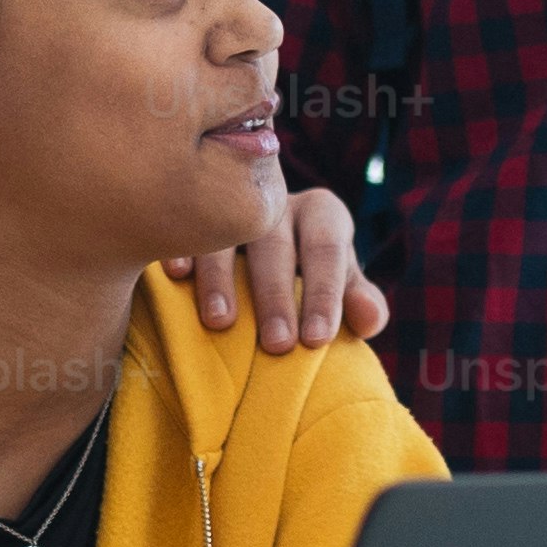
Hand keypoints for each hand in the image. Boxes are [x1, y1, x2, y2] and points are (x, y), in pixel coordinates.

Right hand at [173, 186, 388, 355]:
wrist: (274, 248)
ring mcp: (234, 203)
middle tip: (277, 345)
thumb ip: (361, 302)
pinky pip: (186, 225)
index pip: (327, 250)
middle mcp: (278, 201)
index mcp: (323, 213)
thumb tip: (369, 319)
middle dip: (276, 296)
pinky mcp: (196, 212)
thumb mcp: (343, 284)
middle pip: (277, 243)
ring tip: (221, 323)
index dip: (324, 294)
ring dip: (222, 278)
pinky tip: (177, 276)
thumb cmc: (313, 276)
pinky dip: (182, 249)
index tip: (316, 339)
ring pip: (226, 233)